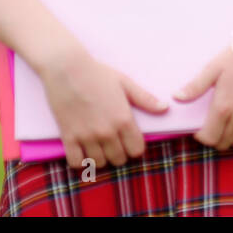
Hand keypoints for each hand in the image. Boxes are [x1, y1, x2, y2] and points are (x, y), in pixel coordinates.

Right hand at [39, 45, 168, 170]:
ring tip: (99, 147)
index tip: (130, 141)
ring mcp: (86, 136)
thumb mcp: (125, 84)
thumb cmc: (98, 74)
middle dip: (119, 154)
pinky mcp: (68, 137)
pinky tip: (83, 151)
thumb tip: (165, 108)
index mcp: (124, 119)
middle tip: (114, 144)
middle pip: (119, 159)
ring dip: (100, 158)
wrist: (67, 69)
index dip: (135, 148)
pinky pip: (76, 162)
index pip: (136, 150)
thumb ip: (145, 99)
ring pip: (98, 163)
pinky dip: (80, 161)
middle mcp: (107, 131)